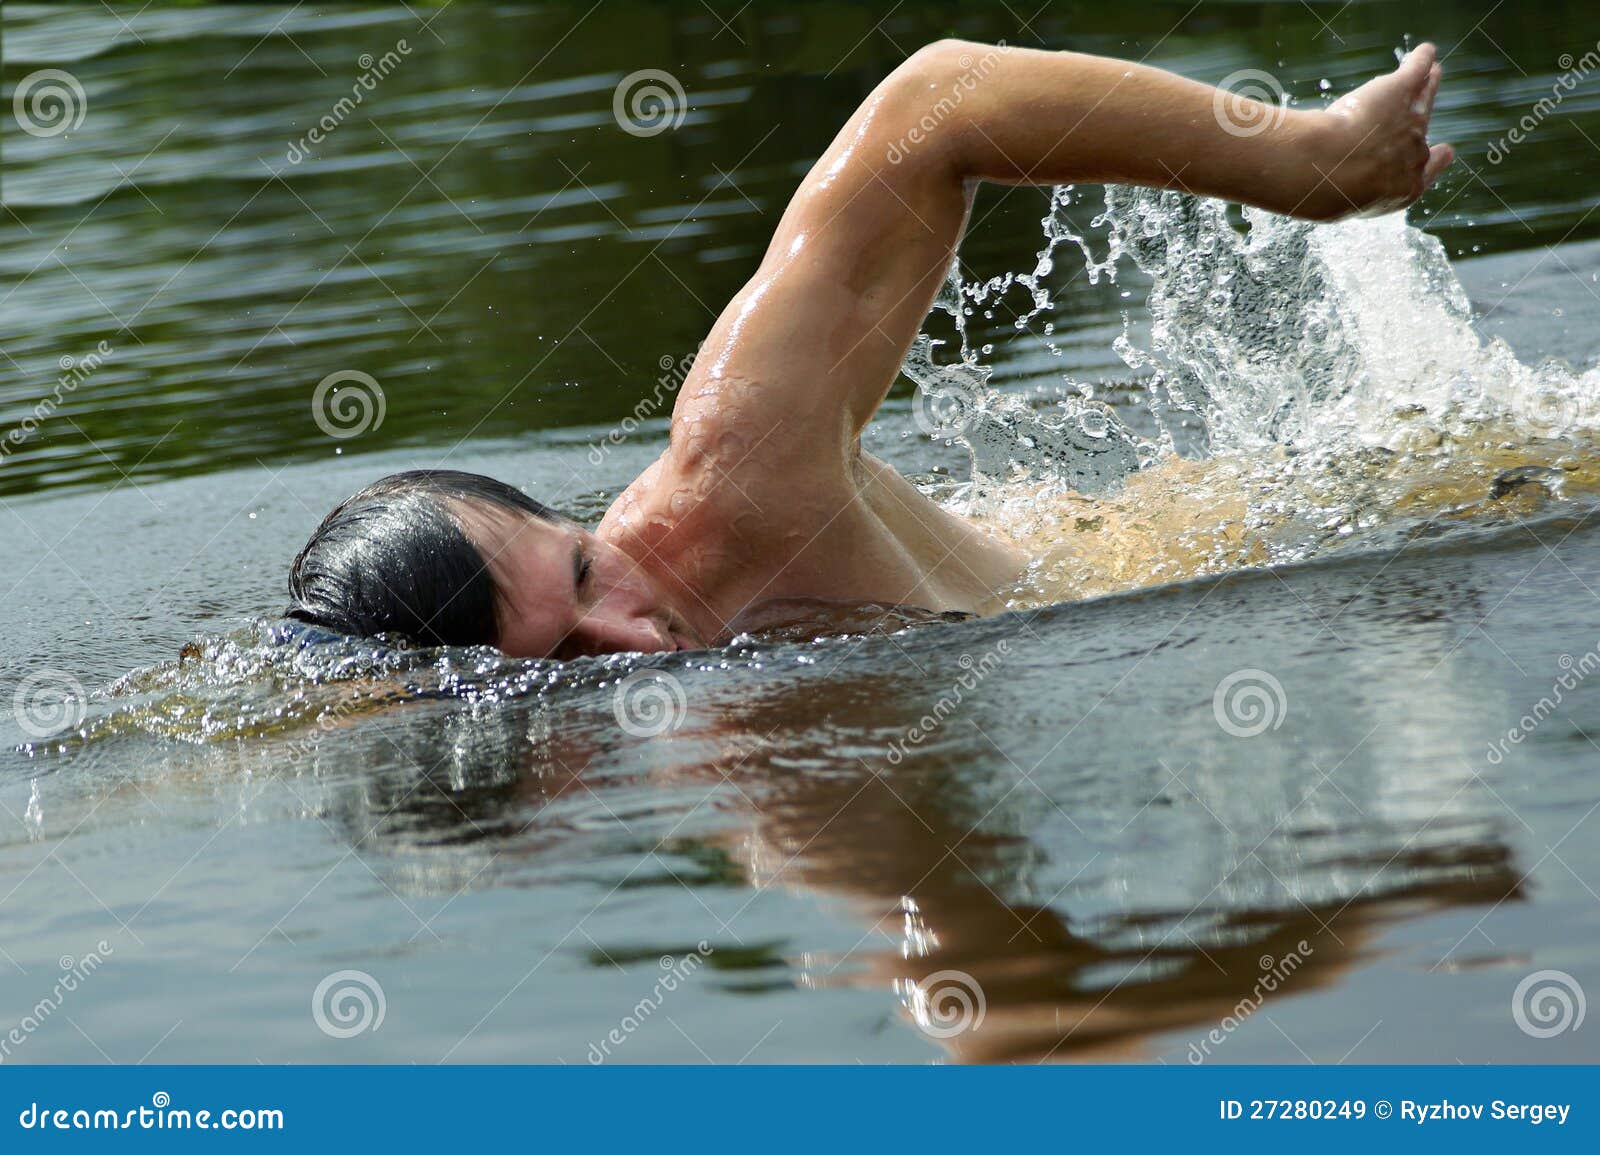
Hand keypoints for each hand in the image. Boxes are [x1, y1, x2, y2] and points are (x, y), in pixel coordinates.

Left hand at [1307, 43, 1454, 219]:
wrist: (1328, 167)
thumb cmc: (1325, 190)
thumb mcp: (1335, 200)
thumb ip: (1339, 189)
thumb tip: (1312, 185)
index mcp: (1403, 189)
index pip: (1425, 173)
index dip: (1435, 161)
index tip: (1444, 151)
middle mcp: (1414, 155)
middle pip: (1421, 131)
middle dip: (1422, 118)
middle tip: (1424, 107)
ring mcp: (1412, 120)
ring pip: (1424, 98)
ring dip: (1427, 84)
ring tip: (1431, 73)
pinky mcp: (1401, 90)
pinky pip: (1417, 70)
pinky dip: (1421, 59)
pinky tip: (1424, 52)